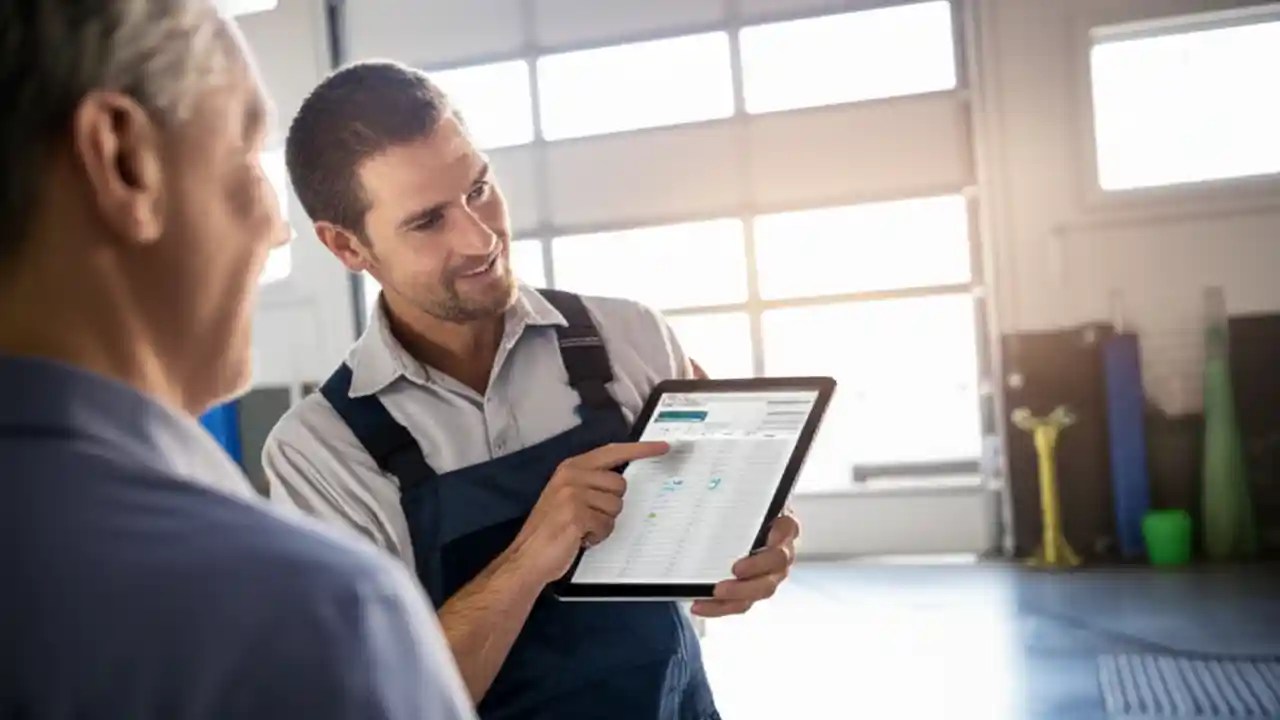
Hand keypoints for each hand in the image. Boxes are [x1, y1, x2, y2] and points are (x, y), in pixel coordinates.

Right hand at [505, 441, 669, 584]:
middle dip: (610, 505)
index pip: (612, 451)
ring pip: (616, 506)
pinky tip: (580, 538)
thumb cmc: (549, 530)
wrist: (527, 556)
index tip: (662, 447)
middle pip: (620, 484)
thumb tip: (620, 482)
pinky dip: (598, 536)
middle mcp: (572, 476)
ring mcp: (573, 494)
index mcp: (570, 467)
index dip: (640, 449)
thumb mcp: (566, 496)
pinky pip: (607, 525)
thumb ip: (589, 483)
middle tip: (588, 517)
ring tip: (582, 529)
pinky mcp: (577, 514)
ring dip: (604, 523)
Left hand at [692, 510, 798, 617]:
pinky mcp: (754, 590)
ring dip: (738, 594)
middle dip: (757, 567)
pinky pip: (742, 603)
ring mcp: (771, 574)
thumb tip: (711, 483)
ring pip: (762, 589)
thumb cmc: (745, 514)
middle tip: (735, 570)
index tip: (765, 539)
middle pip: (777, 565)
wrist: (742, 528)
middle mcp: (782, 552)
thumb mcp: (745, 503)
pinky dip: (720, 607)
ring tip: (713, 593)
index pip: (786, 530)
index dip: (778, 536)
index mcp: (782, 527)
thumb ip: (736, 501)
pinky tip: (701, 605)